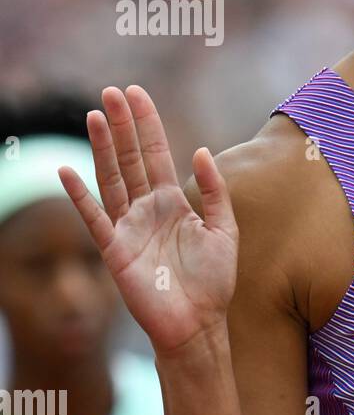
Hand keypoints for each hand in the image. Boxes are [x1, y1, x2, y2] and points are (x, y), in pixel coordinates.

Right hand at [58, 85, 237, 355]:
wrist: (200, 323)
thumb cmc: (214, 281)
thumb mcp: (224, 229)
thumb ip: (214, 190)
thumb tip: (200, 150)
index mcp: (173, 202)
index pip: (156, 154)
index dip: (147, 124)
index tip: (136, 93)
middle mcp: (147, 209)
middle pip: (130, 159)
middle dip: (121, 125)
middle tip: (110, 92)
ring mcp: (128, 228)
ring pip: (111, 179)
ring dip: (102, 148)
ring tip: (94, 116)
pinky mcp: (115, 250)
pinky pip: (94, 218)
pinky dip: (80, 196)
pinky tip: (67, 171)